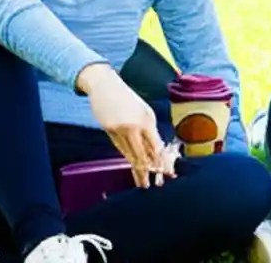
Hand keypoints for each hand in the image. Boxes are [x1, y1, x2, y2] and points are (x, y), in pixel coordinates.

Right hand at [79, 64, 166, 187]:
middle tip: (155, 184)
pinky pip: (120, 148)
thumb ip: (149, 130)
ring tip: (143, 182)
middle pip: (142, 154)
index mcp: (146, 120)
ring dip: (138, 169)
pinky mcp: (108, 131)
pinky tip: (132, 167)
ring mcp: (119, 130)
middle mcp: (133, 127)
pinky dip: (128, 158)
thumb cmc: (128, 98)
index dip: (160, 161)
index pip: (155, 145)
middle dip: (149, 170)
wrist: (105, 86)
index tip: (166, 172)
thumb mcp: (144, 111)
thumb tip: (156, 148)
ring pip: (130, 154)